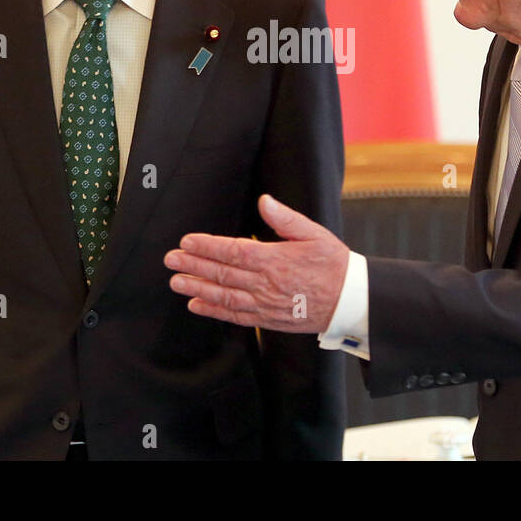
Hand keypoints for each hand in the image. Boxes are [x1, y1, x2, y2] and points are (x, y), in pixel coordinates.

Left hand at [165, 194, 349, 332]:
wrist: (349, 300)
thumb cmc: (333, 265)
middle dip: (193, 266)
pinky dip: (214, 311)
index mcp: (275, 259)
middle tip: (171, 260)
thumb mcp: (314, 234)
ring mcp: (265, 304)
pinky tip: (197, 305)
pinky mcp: (268, 319)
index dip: (207, 246)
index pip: (233, 251)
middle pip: (223, 274)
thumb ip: (285, 218)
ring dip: (198, 288)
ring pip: (224, 296)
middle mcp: (266, 283)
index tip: (187, 242)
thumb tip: (264, 201)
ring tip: (177, 282)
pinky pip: (236, 316)